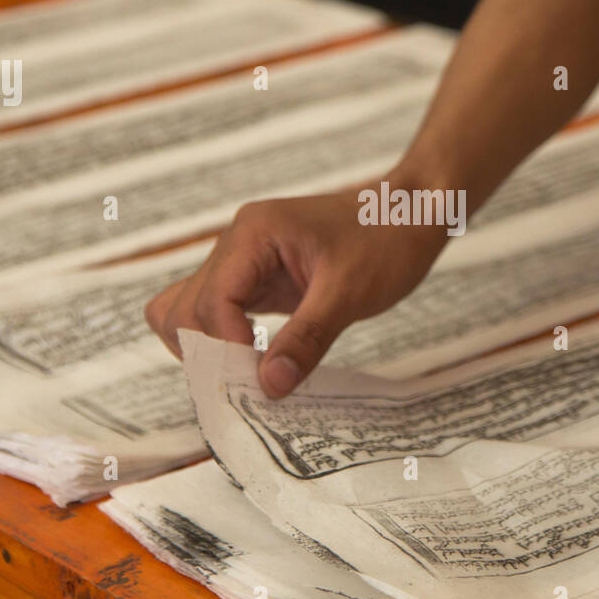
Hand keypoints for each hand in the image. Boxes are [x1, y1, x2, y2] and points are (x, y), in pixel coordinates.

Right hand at [146, 184, 449, 397]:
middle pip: (188, 308)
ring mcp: (244, 260)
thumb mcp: (349, 293)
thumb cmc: (386, 239)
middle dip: (209, 351)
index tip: (256, 379)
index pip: (211, 300)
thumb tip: (269, 386)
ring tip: (247, 378)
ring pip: (193, 310)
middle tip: (248, 386)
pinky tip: (255, 364)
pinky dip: (226, 341)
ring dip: (210, 348)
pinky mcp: (258, 279)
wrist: (410, 212)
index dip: (226, 346)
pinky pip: (221, 312)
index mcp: (253, 234)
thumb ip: (306, 339)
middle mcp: (238, 244)